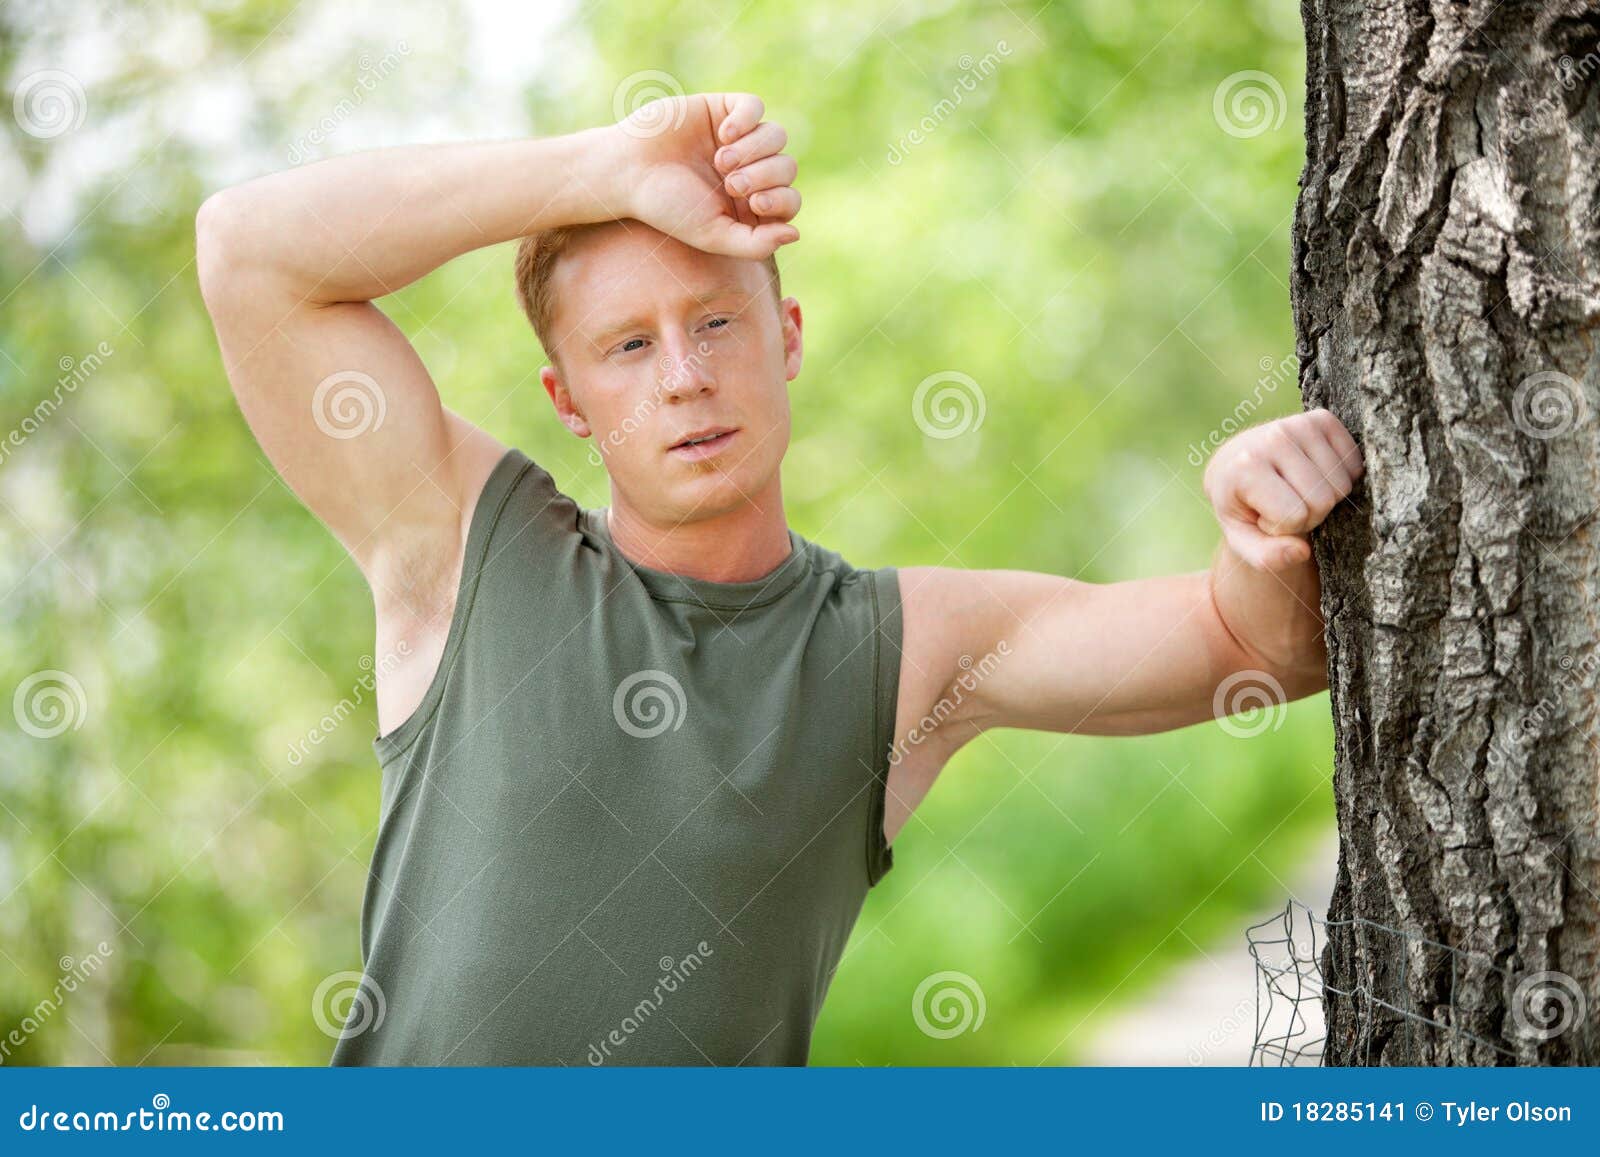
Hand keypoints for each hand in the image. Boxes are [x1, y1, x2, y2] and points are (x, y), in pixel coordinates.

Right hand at [608, 92, 799, 259]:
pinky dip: (746, 119)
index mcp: (749, 204)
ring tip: (722, 160)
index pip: (789, 200)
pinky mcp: (723, 110)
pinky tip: (723, 133)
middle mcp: (749, 170)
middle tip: (730, 182)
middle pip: (787, 167)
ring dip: (755, 149)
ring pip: (777, 136)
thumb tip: (795, 234)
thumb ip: (755, 244)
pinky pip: (755, 107)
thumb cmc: (668, 208)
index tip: (752, 203)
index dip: (780, 200)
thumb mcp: (713, 235)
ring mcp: (739, 139)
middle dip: (764, 175)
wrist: (628, 171)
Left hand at [1203, 409, 1362, 571]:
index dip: (1283, 527)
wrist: (1234, 466)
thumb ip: (1266, 557)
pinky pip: (1354, 463)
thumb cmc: (1241, 507)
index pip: (1294, 516)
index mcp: (1245, 467)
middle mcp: (1273, 437)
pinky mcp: (1322, 418)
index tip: (1263, 515)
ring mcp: (1299, 423)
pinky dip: (1340, 477)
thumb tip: (1300, 552)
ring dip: (1324, 497)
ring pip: (1341, 485)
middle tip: (1282, 503)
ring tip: (1295, 489)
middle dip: (1307, 514)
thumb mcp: (1242, 539)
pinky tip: (1314, 474)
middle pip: (1322, 500)